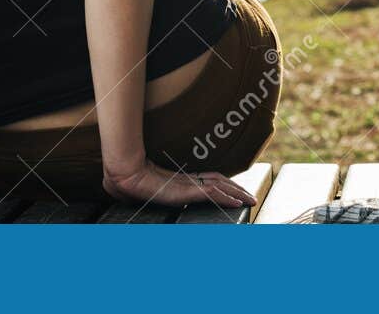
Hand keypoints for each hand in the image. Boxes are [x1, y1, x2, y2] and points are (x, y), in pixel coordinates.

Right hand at [102, 160, 257, 208]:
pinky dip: (226, 197)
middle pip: (220, 181)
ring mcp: (188, 184)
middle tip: (251, 197)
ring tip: (250, 199)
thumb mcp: (152, 191)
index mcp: (183, 179)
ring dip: (237, 193)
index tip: (237, 191)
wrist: (127, 177)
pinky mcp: (187, 190)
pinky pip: (212, 193)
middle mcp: (189, 179)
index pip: (211, 179)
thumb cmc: (134, 184)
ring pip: (221, 186)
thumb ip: (160, 193)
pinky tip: (236, 202)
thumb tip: (158, 196)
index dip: (225, 185)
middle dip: (237, 189)